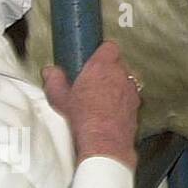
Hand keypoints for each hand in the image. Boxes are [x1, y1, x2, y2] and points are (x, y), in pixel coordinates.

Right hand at [43, 41, 140, 169]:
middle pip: (118, 63)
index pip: (109, 46)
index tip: (92, 59)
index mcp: (102, 66)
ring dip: (116, 83)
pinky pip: (130, 95)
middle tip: (93, 80)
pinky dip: (123, 98)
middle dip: (107, 69)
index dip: (102, 52)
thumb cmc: (83, 117)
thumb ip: (54, 81)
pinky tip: (111, 110)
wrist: (104, 140)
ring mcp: (132, 88)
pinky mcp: (137, 103)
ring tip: (101, 97)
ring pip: (126, 78)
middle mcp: (121, 73)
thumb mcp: (60, 98)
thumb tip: (50, 71)